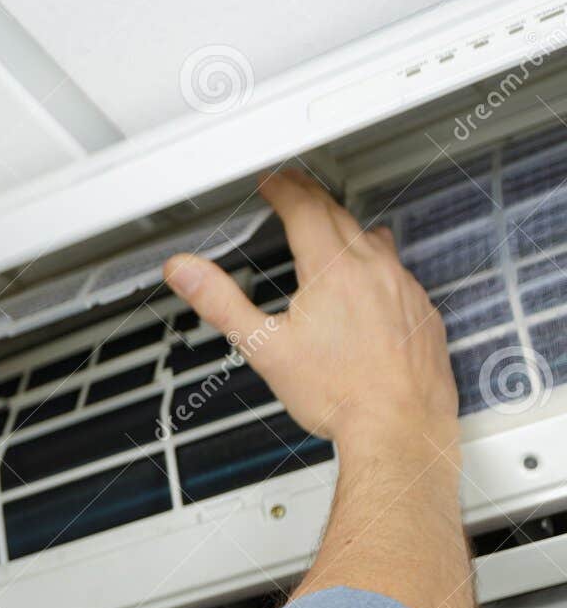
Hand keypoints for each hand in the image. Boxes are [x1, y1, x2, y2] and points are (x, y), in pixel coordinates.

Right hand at [162, 168, 458, 458]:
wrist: (397, 427)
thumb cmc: (339, 395)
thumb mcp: (265, 348)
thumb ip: (221, 302)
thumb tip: (184, 271)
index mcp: (333, 272)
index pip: (304, 210)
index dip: (283, 189)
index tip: (272, 180)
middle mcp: (374, 271)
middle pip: (339, 215)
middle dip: (310, 197)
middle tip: (292, 190)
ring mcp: (404, 289)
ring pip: (373, 240)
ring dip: (346, 226)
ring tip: (330, 226)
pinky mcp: (422, 311)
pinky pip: (398, 272)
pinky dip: (376, 264)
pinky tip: (367, 283)